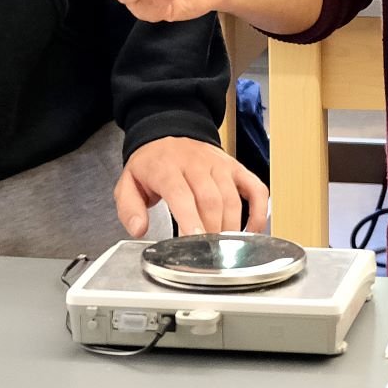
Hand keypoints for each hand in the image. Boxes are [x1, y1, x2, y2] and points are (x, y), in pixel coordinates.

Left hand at [116, 136, 270, 235]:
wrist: (167, 133)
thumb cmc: (151, 164)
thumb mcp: (128, 183)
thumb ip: (129, 208)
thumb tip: (139, 229)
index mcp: (167, 168)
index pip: (181, 194)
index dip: (190, 218)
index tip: (196, 240)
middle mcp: (196, 164)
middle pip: (211, 199)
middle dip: (212, 230)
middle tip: (208, 254)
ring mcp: (219, 164)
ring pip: (232, 197)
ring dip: (231, 226)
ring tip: (224, 248)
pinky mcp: (235, 167)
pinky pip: (256, 189)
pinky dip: (259, 212)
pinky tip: (252, 231)